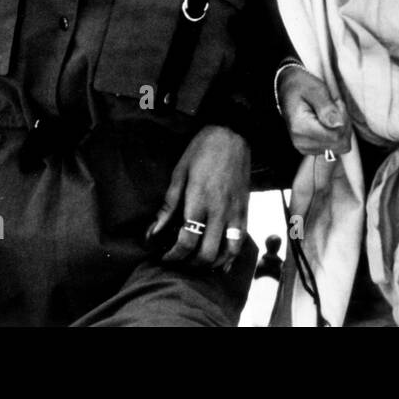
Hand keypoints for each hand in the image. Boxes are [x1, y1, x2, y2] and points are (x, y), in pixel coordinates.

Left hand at [148, 125, 250, 271]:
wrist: (233, 134)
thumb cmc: (202, 150)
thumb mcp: (179, 173)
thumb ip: (168, 206)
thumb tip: (152, 232)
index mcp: (199, 201)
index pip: (186, 241)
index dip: (173, 256)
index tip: (164, 257)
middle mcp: (219, 211)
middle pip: (206, 253)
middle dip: (190, 265)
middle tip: (179, 262)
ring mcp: (235, 211)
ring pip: (228, 252)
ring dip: (212, 264)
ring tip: (199, 263)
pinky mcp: (246, 209)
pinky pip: (241, 240)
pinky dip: (232, 255)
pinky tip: (222, 261)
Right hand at [279, 66, 351, 156]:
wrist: (288, 89)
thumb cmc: (302, 86)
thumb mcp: (315, 90)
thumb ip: (326, 107)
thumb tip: (338, 124)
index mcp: (300, 128)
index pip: (336, 136)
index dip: (343, 120)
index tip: (336, 103)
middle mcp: (302, 142)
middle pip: (341, 143)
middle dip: (344, 123)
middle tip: (334, 106)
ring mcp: (306, 148)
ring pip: (341, 146)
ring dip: (342, 127)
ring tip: (330, 111)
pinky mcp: (312, 149)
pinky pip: (336, 146)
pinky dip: (338, 132)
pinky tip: (329, 120)